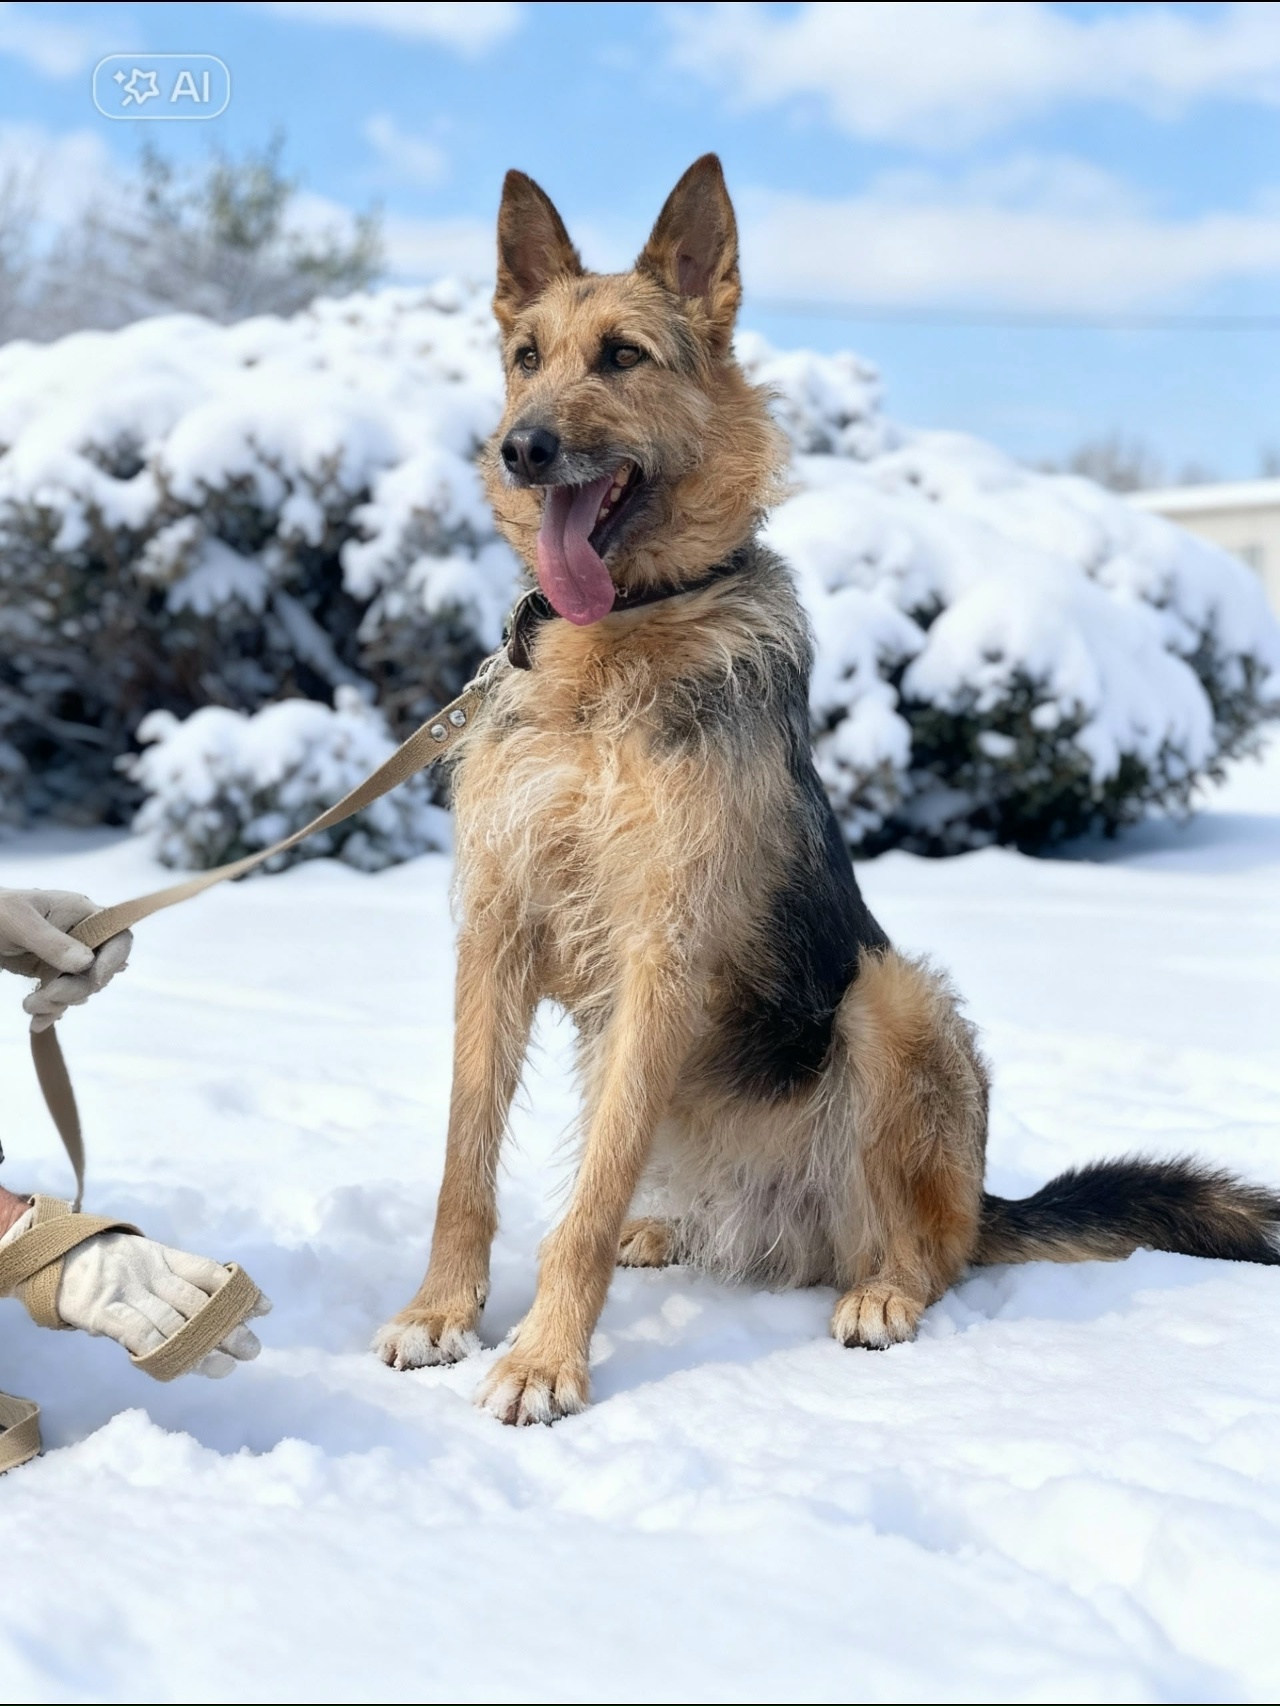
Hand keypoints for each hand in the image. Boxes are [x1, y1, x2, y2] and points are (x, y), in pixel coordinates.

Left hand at [0, 888, 132, 1030]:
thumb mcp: (19, 923)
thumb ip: (52, 942)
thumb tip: (86, 963)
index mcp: (82, 913)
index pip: (118, 937)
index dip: (114, 960)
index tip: (93, 980)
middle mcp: (82, 935)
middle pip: (100, 972)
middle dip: (74, 990)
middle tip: (45, 997)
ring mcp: (69, 956)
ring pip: (81, 990)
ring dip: (58, 1004)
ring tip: (28, 1005)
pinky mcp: (54, 973)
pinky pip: (63, 998)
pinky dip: (50, 1012)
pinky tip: (36, 1021)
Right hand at [57, 1229, 271, 1376]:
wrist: (56, 1255)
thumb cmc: (109, 1264)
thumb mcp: (146, 1257)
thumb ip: (181, 1275)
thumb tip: (230, 1301)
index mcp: (163, 1256)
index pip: (208, 1272)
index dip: (237, 1290)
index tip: (264, 1308)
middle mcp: (150, 1273)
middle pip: (198, 1301)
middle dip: (228, 1326)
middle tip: (252, 1347)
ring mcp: (126, 1292)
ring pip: (174, 1320)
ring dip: (203, 1345)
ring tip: (228, 1362)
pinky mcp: (102, 1312)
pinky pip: (139, 1334)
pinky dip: (164, 1350)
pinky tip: (185, 1364)